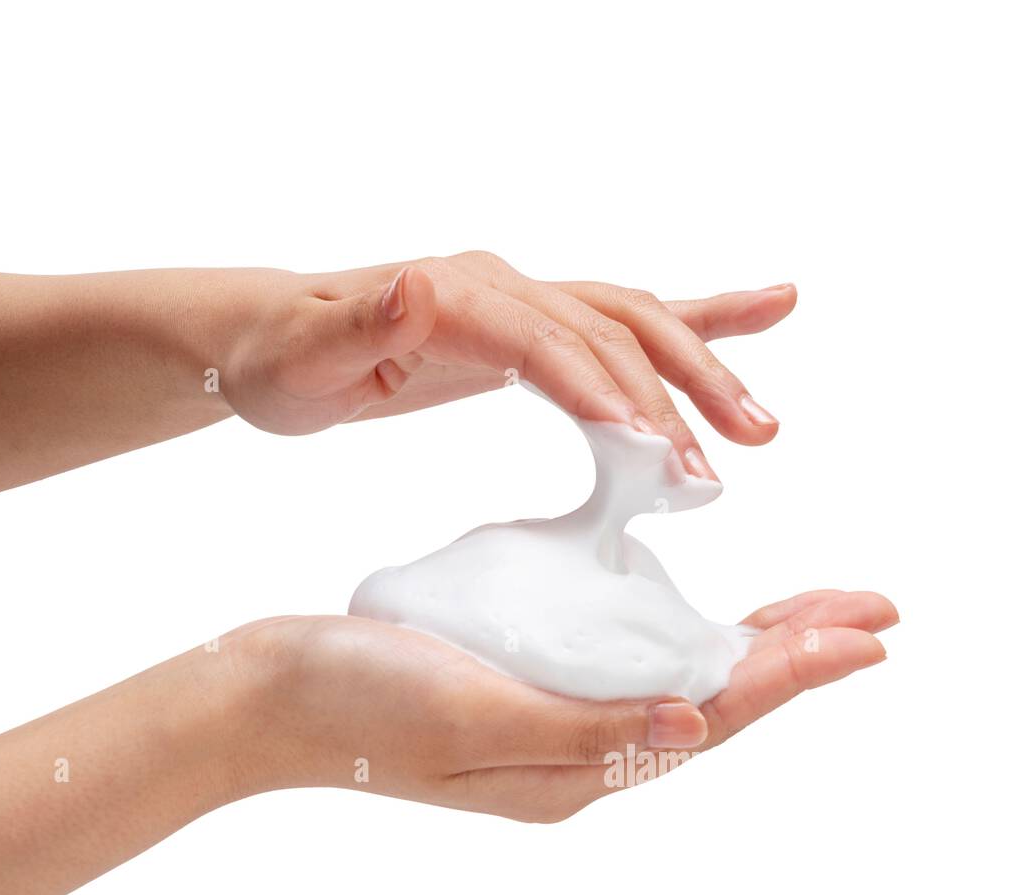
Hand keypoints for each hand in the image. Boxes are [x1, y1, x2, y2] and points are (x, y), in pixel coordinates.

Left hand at [218, 255, 794, 478]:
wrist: (271, 338)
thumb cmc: (282, 354)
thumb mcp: (302, 353)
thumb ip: (361, 324)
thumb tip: (421, 284)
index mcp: (454, 294)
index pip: (542, 339)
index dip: (599, 387)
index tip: (649, 444)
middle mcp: (500, 287)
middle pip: (607, 330)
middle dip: (670, 396)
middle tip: (715, 468)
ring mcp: (522, 301)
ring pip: (632, 324)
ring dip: (701, 370)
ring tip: (759, 427)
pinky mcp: (529, 328)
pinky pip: (621, 319)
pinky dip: (699, 314)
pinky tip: (765, 309)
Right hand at [224, 589, 895, 821]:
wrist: (264, 692)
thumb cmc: (350, 702)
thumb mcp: (467, 712)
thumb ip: (581, 725)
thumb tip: (695, 720)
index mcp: (565, 768)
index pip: (705, 716)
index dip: (790, 673)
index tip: (863, 632)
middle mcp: (566, 753)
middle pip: (704, 701)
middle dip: (789, 657)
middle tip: (866, 614)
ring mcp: (538, 720)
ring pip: (667, 681)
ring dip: (740, 644)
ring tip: (803, 613)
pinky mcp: (511, 685)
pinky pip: (614, 664)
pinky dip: (665, 632)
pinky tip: (678, 610)